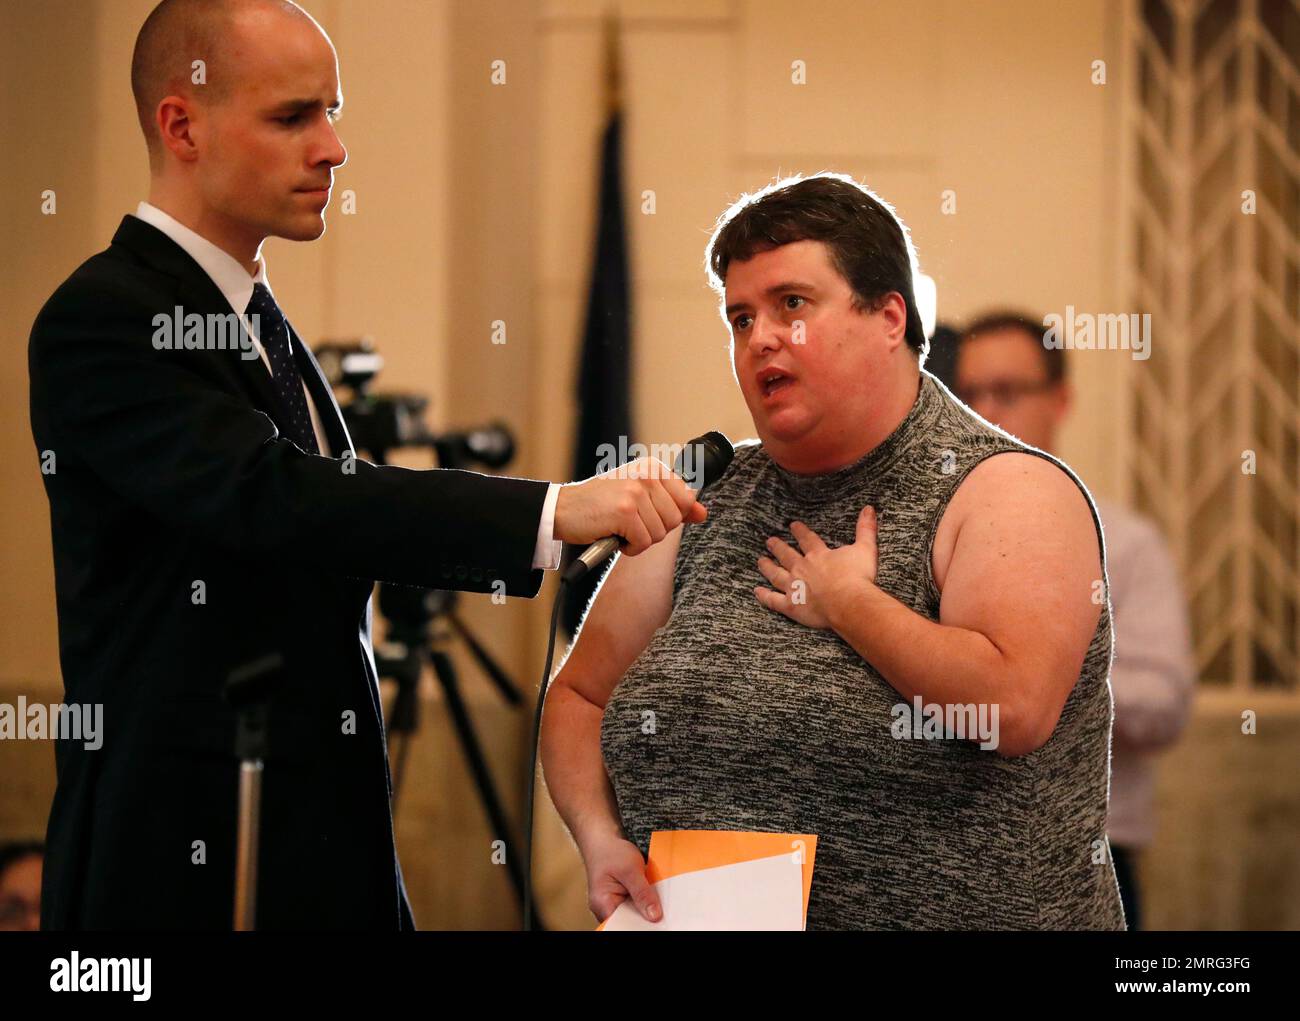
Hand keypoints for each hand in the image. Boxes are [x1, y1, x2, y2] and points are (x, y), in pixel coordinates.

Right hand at [554, 456, 706, 555]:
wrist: (563, 509)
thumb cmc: (601, 504)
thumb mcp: (639, 497)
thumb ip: (673, 503)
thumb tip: (702, 513)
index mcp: (653, 466)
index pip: (686, 499)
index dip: (669, 516)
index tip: (647, 513)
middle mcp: (647, 474)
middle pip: (675, 519)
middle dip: (654, 529)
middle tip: (630, 522)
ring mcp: (636, 492)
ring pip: (660, 533)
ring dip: (640, 540)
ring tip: (620, 527)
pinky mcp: (625, 511)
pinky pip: (643, 543)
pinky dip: (629, 548)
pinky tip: (614, 535)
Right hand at [581, 831, 662, 923]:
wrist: (603, 840)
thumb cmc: (610, 852)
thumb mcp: (630, 869)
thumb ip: (642, 893)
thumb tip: (654, 916)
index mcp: (603, 904)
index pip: (622, 925)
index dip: (640, 925)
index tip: (656, 921)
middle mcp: (605, 908)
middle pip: (629, 922)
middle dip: (645, 917)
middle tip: (660, 909)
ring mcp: (613, 904)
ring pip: (633, 914)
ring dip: (645, 908)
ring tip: (656, 899)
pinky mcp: (621, 900)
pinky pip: (634, 907)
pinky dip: (644, 902)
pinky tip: (651, 895)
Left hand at [754, 505, 878, 628]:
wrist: (849, 602)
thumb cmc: (858, 577)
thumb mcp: (865, 549)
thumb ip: (865, 529)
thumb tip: (869, 508)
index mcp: (819, 555)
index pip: (806, 539)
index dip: (799, 531)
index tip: (792, 525)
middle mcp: (802, 569)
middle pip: (786, 555)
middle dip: (778, 547)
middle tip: (769, 541)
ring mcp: (794, 586)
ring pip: (776, 575)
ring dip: (767, 567)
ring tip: (760, 561)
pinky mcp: (791, 605)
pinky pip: (773, 600)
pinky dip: (764, 596)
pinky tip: (757, 592)